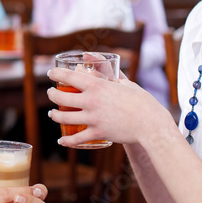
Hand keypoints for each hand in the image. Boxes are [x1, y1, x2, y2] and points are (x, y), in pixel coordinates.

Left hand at [46, 68, 174, 147]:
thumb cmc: (141, 101)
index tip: (50, 73)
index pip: (69, 76)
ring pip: (64, 117)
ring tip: (52, 113)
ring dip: (54, 115)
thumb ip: (110, 73)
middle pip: (61, 97)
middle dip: (52, 94)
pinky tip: (61, 140)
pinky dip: (67, 140)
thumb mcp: (125, 83)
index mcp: (98, 85)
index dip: (56, 73)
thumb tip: (97, 61)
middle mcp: (91, 101)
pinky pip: (77, 138)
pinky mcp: (98, 133)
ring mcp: (93, 118)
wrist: (151, 124)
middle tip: (50, 92)